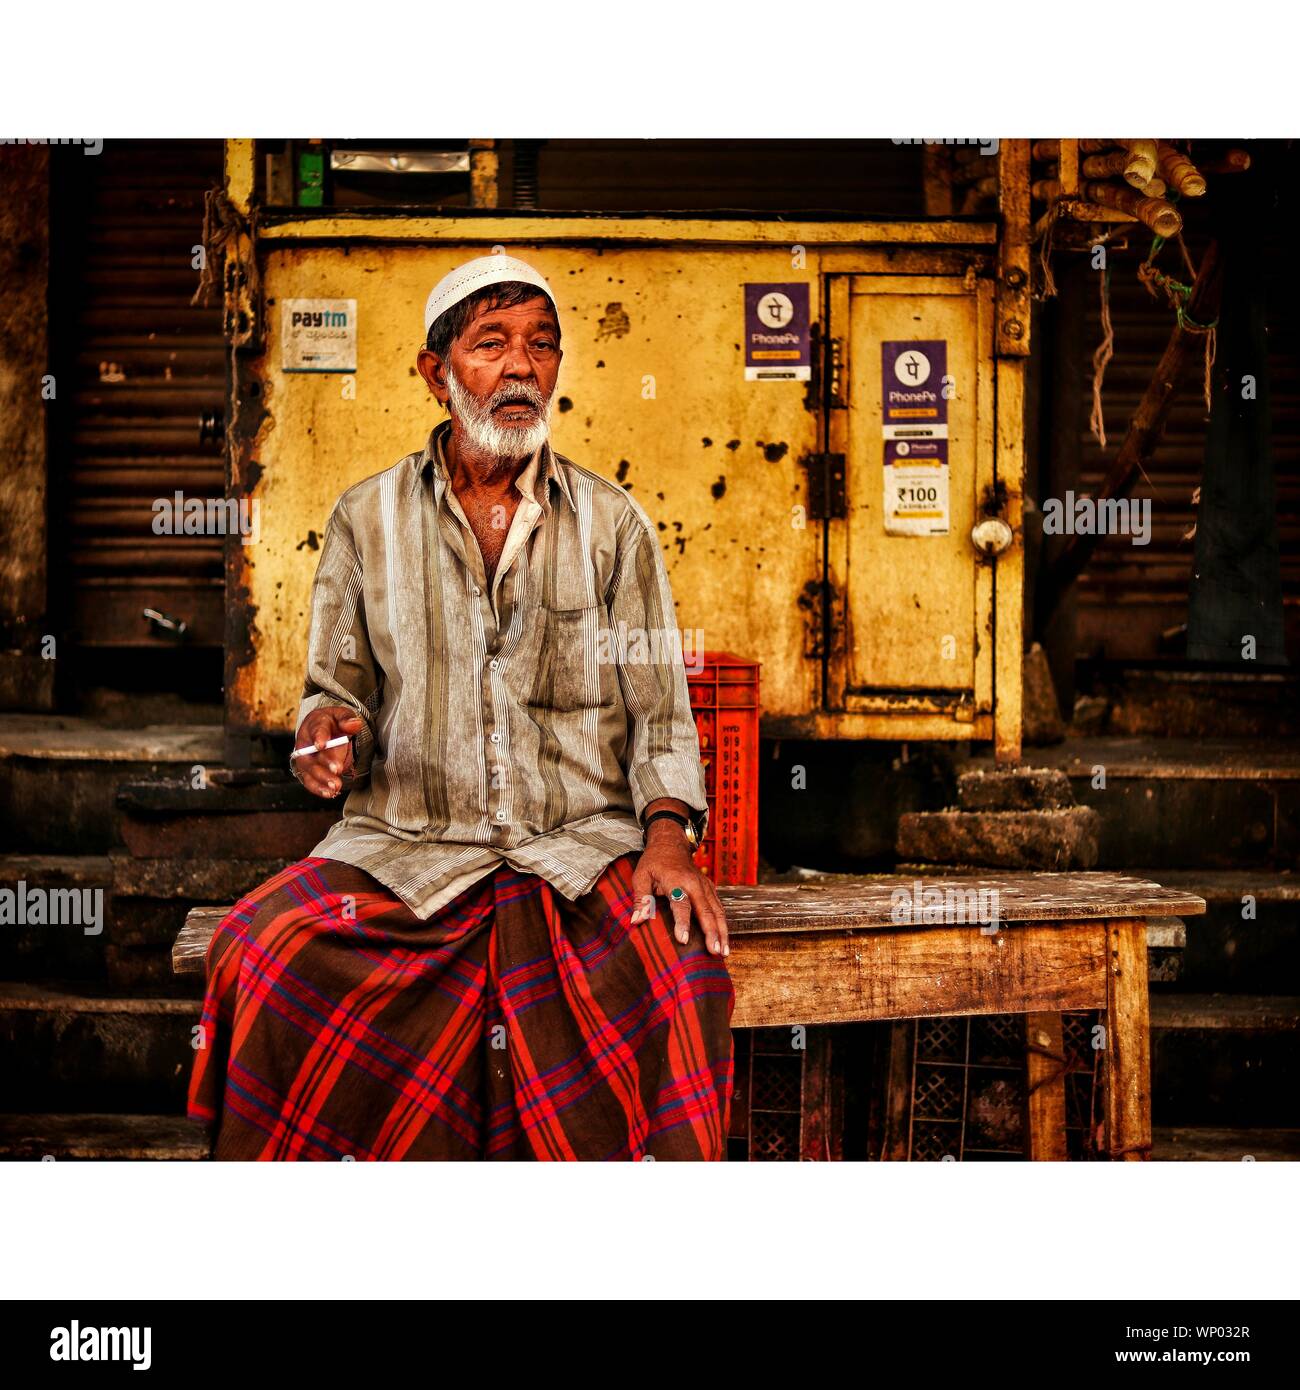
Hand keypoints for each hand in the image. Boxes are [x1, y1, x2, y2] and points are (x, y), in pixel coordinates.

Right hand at [292, 708, 363, 798]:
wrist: (324, 730)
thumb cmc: (333, 722)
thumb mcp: (342, 715)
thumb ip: (347, 719)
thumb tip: (354, 724)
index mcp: (314, 724)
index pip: (316, 730)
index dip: (319, 737)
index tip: (321, 745)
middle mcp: (305, 743)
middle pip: (312, 754)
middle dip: (324, 763)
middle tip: (337, 770)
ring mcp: (305, 759)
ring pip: (309, 771)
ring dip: (322, 780)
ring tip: (336, 787)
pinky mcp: (307, 772)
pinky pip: (310, 782)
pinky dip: (319, 789)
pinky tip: (330, 794)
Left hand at [629, 821, 729, 956]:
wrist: (671, 843)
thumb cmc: (654, 862)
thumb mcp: (641, 876)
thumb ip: (641, 898)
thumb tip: (637, 921)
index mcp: (675, 881)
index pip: (681, 904)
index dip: (682, 923)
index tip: (683, 940)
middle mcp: (694, 884)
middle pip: (705, 910)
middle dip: (711, 932)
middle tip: (714, 951)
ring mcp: (704, 886)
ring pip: (717, 911)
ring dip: (722, 931)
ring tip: (724, 952)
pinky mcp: (710, 888)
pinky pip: (719, 908)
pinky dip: (723, 924)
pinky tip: (724, 939)